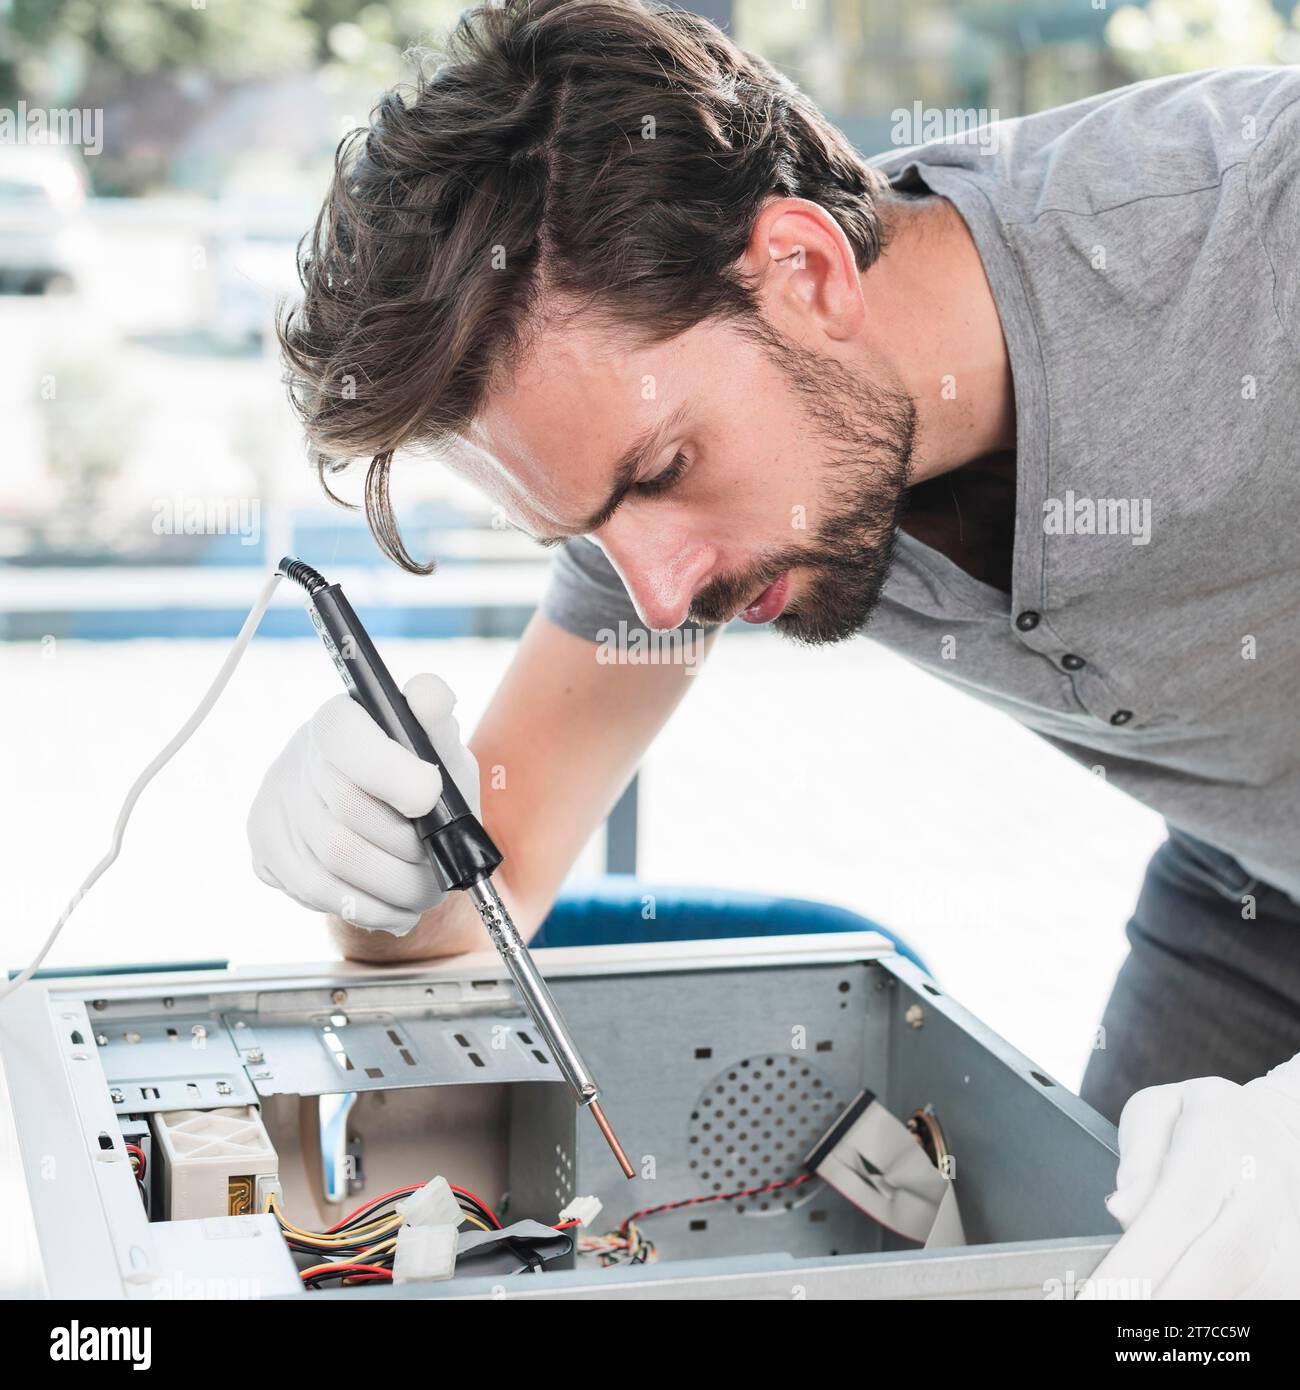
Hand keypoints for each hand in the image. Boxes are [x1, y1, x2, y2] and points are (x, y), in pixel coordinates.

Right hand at [247, 673, 480, 933]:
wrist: (386, 820)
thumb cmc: (420, 778)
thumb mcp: (440, 748)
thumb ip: (436, 721)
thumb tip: (430, 696)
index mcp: (339, 719)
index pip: (346, 738)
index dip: (391, 772)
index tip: (430, 796)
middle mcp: (298, 756)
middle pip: (348, 811)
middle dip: (406, 843)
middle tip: (438, 857)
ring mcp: (276, 805)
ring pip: (335, 861)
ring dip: (393, 885)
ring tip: (425, 889)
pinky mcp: (266, 851)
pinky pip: (315, 892)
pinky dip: (368, 906)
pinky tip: (397, 906)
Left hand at [1080, 1052, 1299, 1297]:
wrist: (1275, 1126)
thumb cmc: (1204, 1121)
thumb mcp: (1157, 1111)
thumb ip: (1138, 1159)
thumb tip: (1123, 1211)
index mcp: (1218, 1140)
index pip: (1179, 1208)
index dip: (1143, 1258)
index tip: (1106, 1291)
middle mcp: (1263, 1186)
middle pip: (1223, 1259)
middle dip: (1171, 1297)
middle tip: (1121, 1317)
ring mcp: (1289, 1226)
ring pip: (1256, 1287)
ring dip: (1202, 1309)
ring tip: (1150, 1322)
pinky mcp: (1299, 1260)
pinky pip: (1271, 1296)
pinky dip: (1228, 1307)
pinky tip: (1188, 1316)